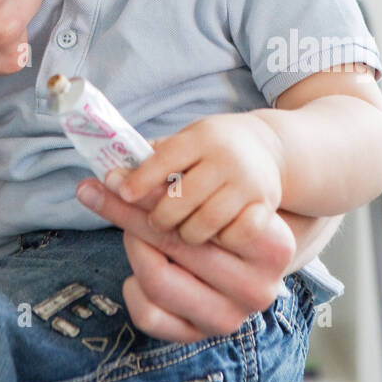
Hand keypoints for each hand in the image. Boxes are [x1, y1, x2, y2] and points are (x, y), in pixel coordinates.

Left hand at [75, 177, 295, 341]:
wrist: (248, 255)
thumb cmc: (225, 210)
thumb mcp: (214, 187)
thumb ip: (174, 176)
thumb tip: (117, 166)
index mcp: (274, 246)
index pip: (203, 213)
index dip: (151, 192)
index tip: (114, 175)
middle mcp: (259, 288)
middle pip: (175, 241)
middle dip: (127, 211)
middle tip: (95, 188)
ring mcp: (231, 318)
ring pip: (157, 278)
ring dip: (133, 245)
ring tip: (127, 226)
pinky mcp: (200, 337)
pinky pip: (149, 314)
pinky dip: (132, 288)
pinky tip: (134, 269)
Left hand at [107, 112, 285, 244]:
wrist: (270, 149)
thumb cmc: (213, 149)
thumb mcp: (187, 140)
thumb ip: (152, 157)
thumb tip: (111, 177)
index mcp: (203, 137)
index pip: (166, 159)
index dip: (140, 179)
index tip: (121, 192)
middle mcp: (228, 161)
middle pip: (180, 200)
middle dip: (157, 217)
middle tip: (150, 222)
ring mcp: (249, 188)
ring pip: (202, 226)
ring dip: (182, 235)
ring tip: (174, 234)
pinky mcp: (267, 216)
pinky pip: (234, 240)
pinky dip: (218, 244)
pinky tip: (208, 241)